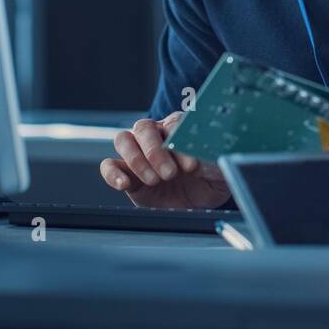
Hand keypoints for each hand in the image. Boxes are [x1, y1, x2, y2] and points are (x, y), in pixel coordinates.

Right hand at [99, 111, 230, 208]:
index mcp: (179, 128)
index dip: (179, 142)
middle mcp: (156, 135)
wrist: (199, 204)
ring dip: (137, 160)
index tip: (191, 164)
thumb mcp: (219, 171)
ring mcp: (139, 153)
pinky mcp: (127, 173)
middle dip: (156, 151)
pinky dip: (113, 173)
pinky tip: (124, 184)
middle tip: (170, 173)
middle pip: (144, 128)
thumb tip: (200, 158)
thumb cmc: (210, 180)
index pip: (173, 124)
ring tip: (154, 180)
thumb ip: (213, 162)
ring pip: (124, 140)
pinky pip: (109, 166)